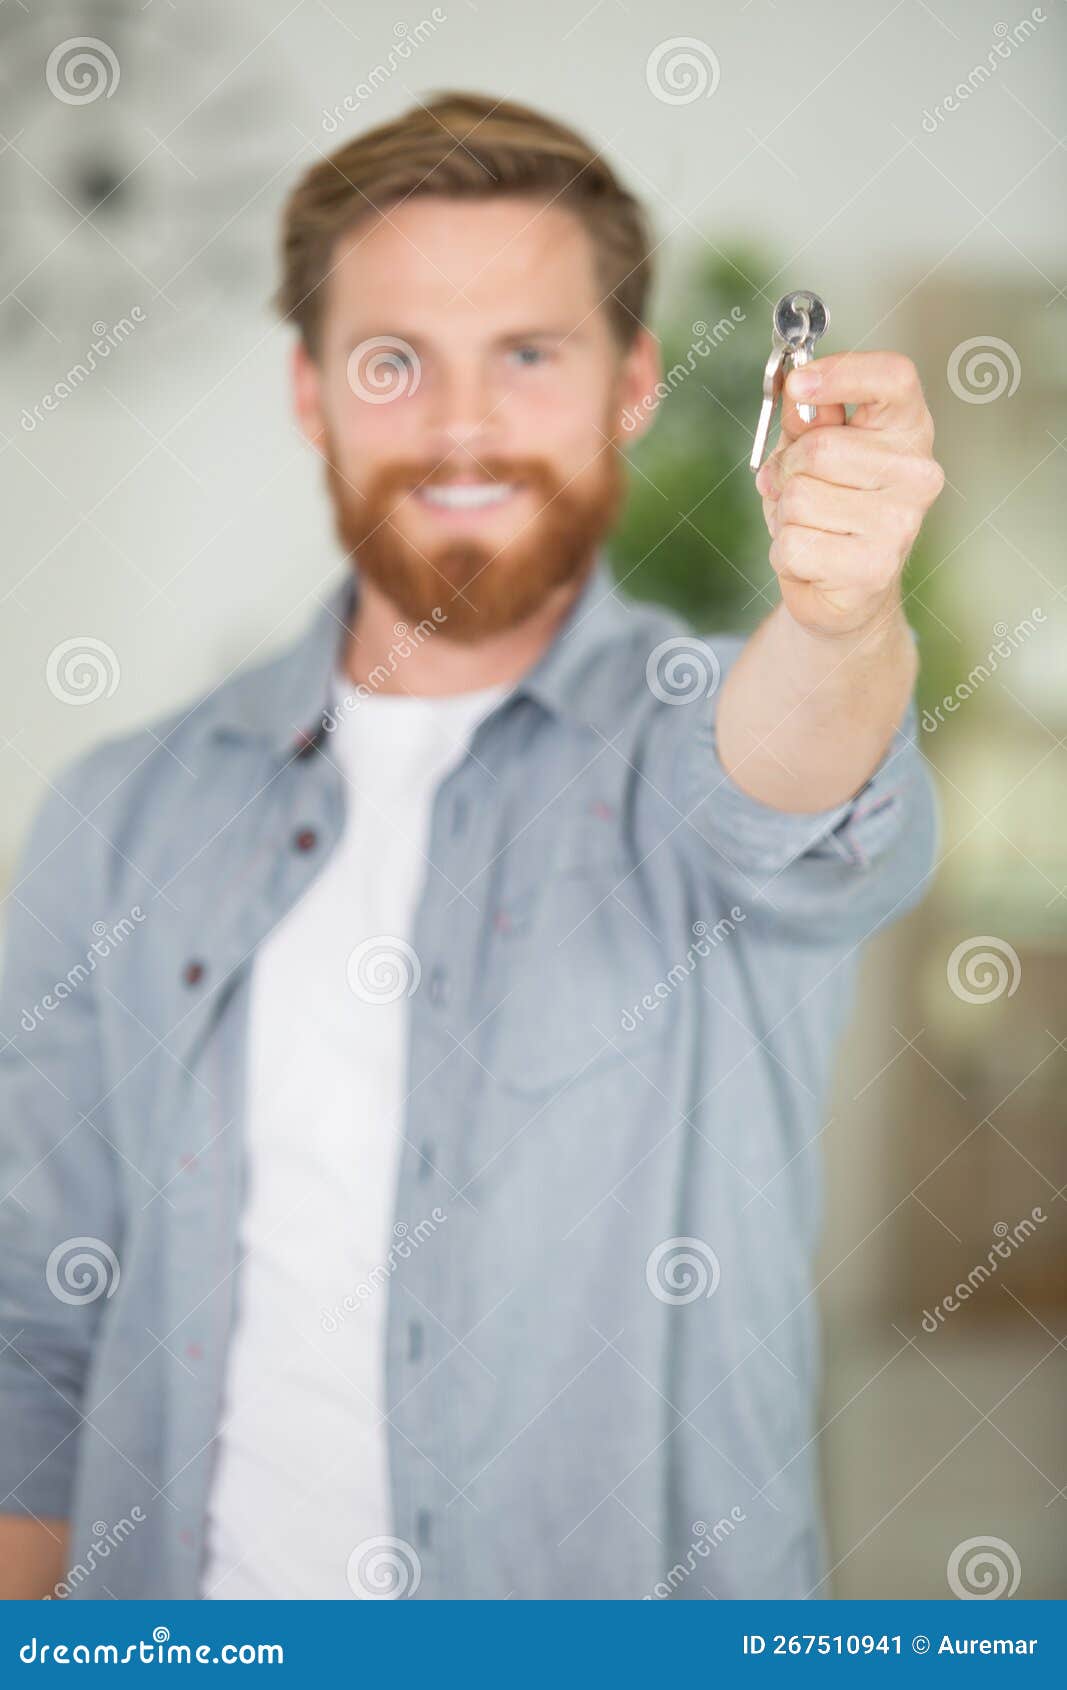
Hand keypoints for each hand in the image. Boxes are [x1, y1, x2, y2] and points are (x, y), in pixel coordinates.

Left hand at [753, 351, 944, 638]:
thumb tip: (798, 390)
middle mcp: (918, 473)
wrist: (847, 590)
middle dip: (787, 471)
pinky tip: (811, 561)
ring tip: (808, 527)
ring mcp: (901, 522)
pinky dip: (785, 554)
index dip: (842, 371)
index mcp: (908, 430)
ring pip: (799, 497)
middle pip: (819, 448)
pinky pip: (794, 544)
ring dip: (784, 515)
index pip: (893, 377)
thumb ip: (807, 419)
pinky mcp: (874, 567)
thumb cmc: (830, 508)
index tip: (798, 383)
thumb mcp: (812, 453)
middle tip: (794, 491)